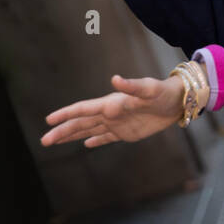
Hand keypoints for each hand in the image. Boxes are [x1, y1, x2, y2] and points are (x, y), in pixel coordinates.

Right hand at [41, 74, 185, 147]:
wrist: (179, 101)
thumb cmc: (163, 92)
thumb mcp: (149, 89)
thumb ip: (132, 86)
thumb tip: (115, 79)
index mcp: (112, 103)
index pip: (84, 109)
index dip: (66, 114)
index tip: (49, 120)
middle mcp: (110, 114)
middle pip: (81, 123)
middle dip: (62, 131)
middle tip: (44, 140)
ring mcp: (118, 124)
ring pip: (89, 131)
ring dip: (72, 136)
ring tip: (55, 141)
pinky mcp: (127, 133)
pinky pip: (107, 138)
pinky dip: (96, 141)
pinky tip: (86, 144)